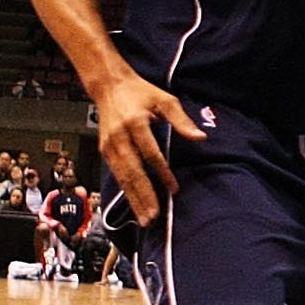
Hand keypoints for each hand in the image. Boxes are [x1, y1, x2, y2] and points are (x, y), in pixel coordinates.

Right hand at [92, 75, 202, 226]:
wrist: (109, 86)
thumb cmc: (141, 92)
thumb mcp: (165, 100)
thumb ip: (182, 120)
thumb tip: (200, 138)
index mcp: (135, 124)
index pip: (151, 154)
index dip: (162, 173)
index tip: (174, 189)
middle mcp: (119, 137)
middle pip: (133, 171)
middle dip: (144, 196)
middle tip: (154, 217)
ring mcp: (109, 146)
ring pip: (123, 177)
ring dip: (133, 199)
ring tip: (144, 219)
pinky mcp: (104, 151)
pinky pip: (116, 175)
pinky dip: (125, 191)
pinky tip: (133, 205)